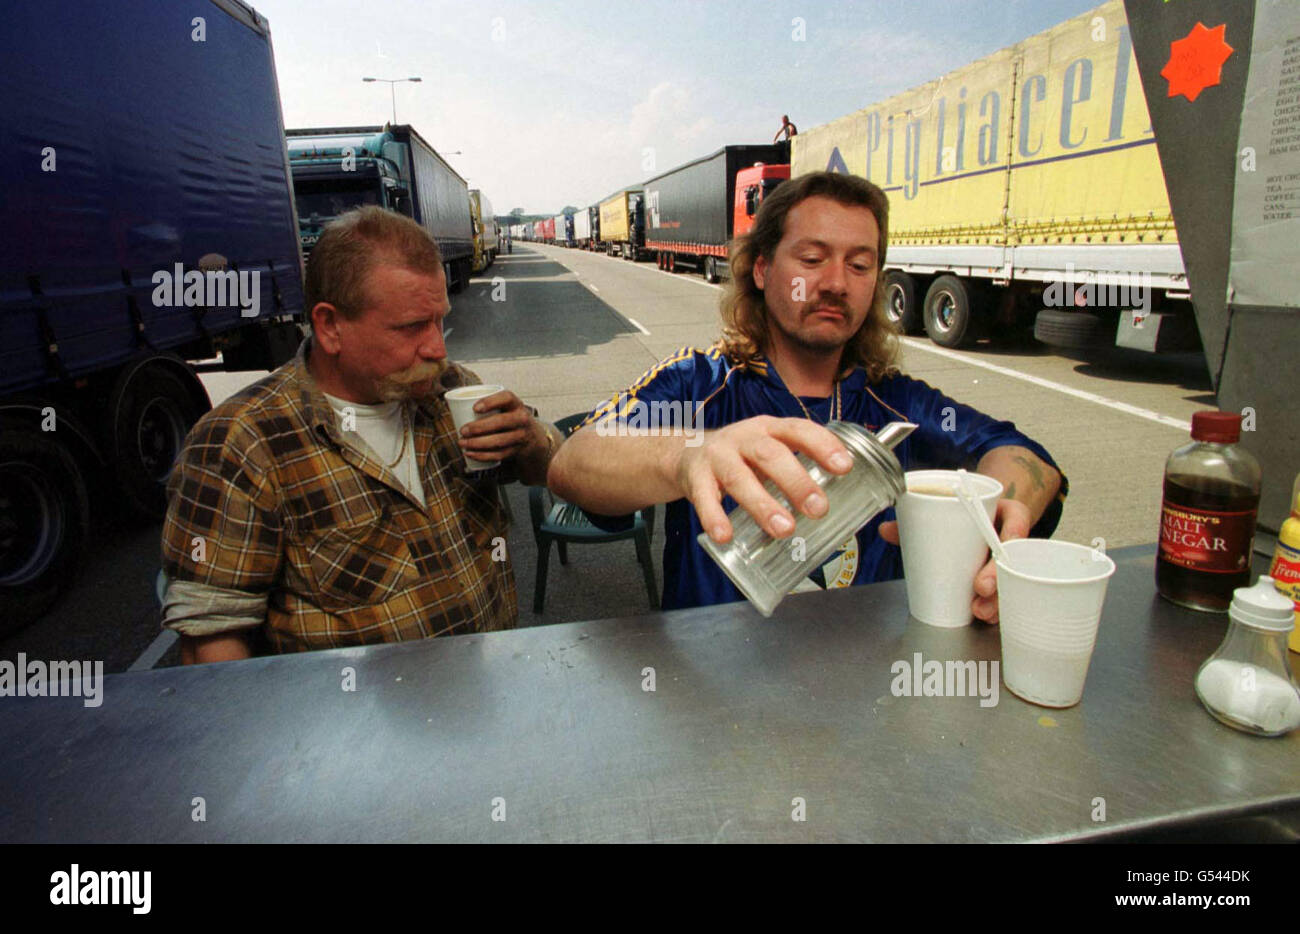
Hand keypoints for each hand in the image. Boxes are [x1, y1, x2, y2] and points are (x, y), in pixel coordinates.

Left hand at [457, 389, 541, 462]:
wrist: (532, 438)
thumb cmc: (509, 418)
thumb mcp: (506, 408)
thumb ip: (488, 405)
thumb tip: (455, 403)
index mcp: (516, 404)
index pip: (506, 398)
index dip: (491, 402)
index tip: (474, 408)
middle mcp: (521, 419)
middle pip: (500, 422)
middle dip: (479, 427)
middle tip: (462, 430)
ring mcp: (521, 436)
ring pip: (498, 441)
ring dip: (478, 443)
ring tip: (462, 443)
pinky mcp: (516, 450)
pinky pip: (499, 454)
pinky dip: (482, 455)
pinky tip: (470, 453)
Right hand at [676, 415, 853, 543]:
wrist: (685, 454)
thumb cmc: (741, 457)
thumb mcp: (767, 450)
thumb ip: (794, 469)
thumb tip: (832, 504)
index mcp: (769, 429)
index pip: (799, 430)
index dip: (822, 445)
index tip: (844, 467)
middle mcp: (744, 438)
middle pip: (770, 454)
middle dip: (796, 481)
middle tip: (818, 509)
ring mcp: (717, 456)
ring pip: (739, 478)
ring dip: (762, 504)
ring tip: (784, 530)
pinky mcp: (695, 477)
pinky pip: (704, 497)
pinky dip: (714, 517)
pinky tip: (726, 536)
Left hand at [879, 497, 1031, 623]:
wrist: (984, 517)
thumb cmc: (967, 515)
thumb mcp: (947, 512)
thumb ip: (918, 519)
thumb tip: (886, 530)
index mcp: (1007, 514)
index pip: (1017, 521)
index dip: (1010, 539)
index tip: (993, 558)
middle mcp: (1013, 537)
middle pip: (1016, 558)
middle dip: (999, 579)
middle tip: (980, 591)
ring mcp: (1013, 560)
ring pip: (1015, 580)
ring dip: (998, 599)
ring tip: (980, 612)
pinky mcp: (1009, 578)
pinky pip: (1010, 593)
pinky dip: (997, 606)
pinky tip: (988, 618)